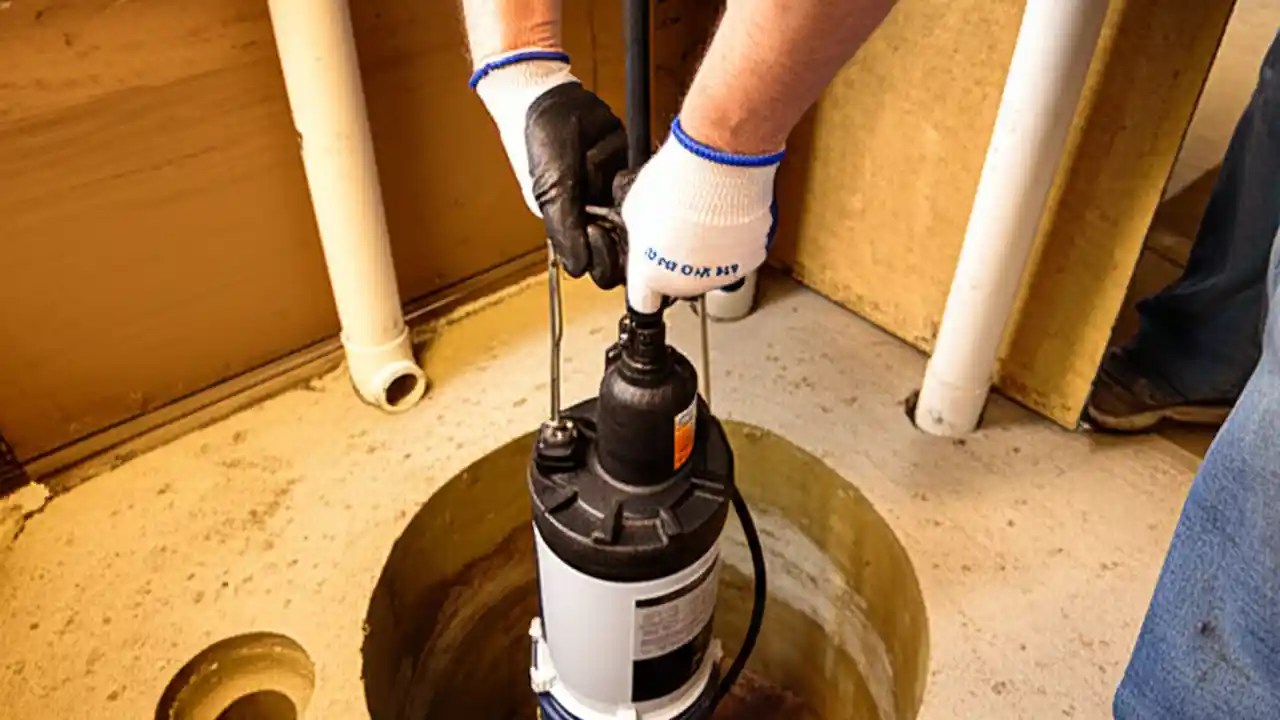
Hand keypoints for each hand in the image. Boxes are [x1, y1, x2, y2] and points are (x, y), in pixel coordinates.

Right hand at [472, 50, 627, 287]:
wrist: (551, 98)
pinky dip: (625, 165)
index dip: (605, 257)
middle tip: (610, 208)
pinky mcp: (627, 166)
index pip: (601, 266)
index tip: (596, 230)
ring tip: (596, 166)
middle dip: (621, 228)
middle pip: (627, 247)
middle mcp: (596, 214)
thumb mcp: (551, 194)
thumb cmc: (540, 145)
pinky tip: (604, 149)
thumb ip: (565, 233)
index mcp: (573, 229)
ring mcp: (613, 192)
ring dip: (618, 188)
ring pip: (638, 212)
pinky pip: (641, 178)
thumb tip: (579, 270)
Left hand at [618, 117, 783, 313]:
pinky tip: (728, 215)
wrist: (720, 164)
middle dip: (679, 258)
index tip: (649, 287)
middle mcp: (686, 282)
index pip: (642, 300)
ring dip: (709, 249)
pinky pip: (739, 254)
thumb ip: (640, 232)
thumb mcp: (637, 205)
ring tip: (707, 214)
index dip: (645, 288)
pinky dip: (736, 240)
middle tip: (682, 227)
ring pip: (711, 268)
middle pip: (679, 281)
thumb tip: (648, 232)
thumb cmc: (679, 179)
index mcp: (651, 274)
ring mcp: (720, 273)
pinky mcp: (750, 259)